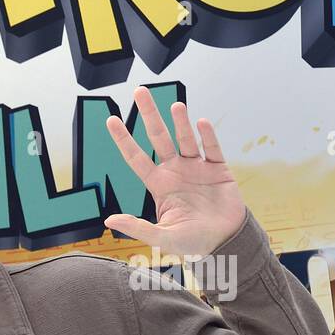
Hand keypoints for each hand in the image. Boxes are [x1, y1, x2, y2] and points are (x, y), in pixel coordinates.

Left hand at [104, 86, 246, 257]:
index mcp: (159, 185)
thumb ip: (137, 227)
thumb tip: (108, 221)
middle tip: (139, 92)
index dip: (123, 139)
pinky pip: (213, 149)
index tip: (110, 120)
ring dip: (180, 122)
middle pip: (159, 138)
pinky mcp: (219, 169)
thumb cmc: (192, 242)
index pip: (136, 158)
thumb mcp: (161, 237)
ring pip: (186, 139)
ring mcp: (197, 168)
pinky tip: (200, 122)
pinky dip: (207, 136)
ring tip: (174, 106)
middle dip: (149, 115)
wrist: (225, 242)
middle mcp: (176, 171)